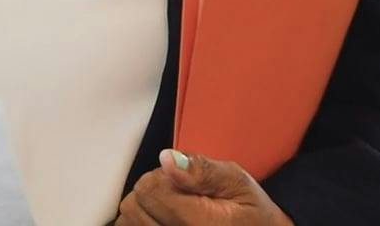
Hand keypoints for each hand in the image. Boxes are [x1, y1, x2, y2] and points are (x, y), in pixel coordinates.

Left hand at [113, 149, 293, 225]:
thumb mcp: (237, 181)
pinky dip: (141, 221)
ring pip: (128, 220)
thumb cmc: (251, 212)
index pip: (150, 189)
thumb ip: (203, 170)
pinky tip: (161, 218)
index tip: (183, 180)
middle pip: (134, 206)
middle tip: (180, 194)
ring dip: (143, 208)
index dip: (162, 176)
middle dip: (152, 192)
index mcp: (200, 224)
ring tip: (172, 208)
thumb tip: (167, 160)